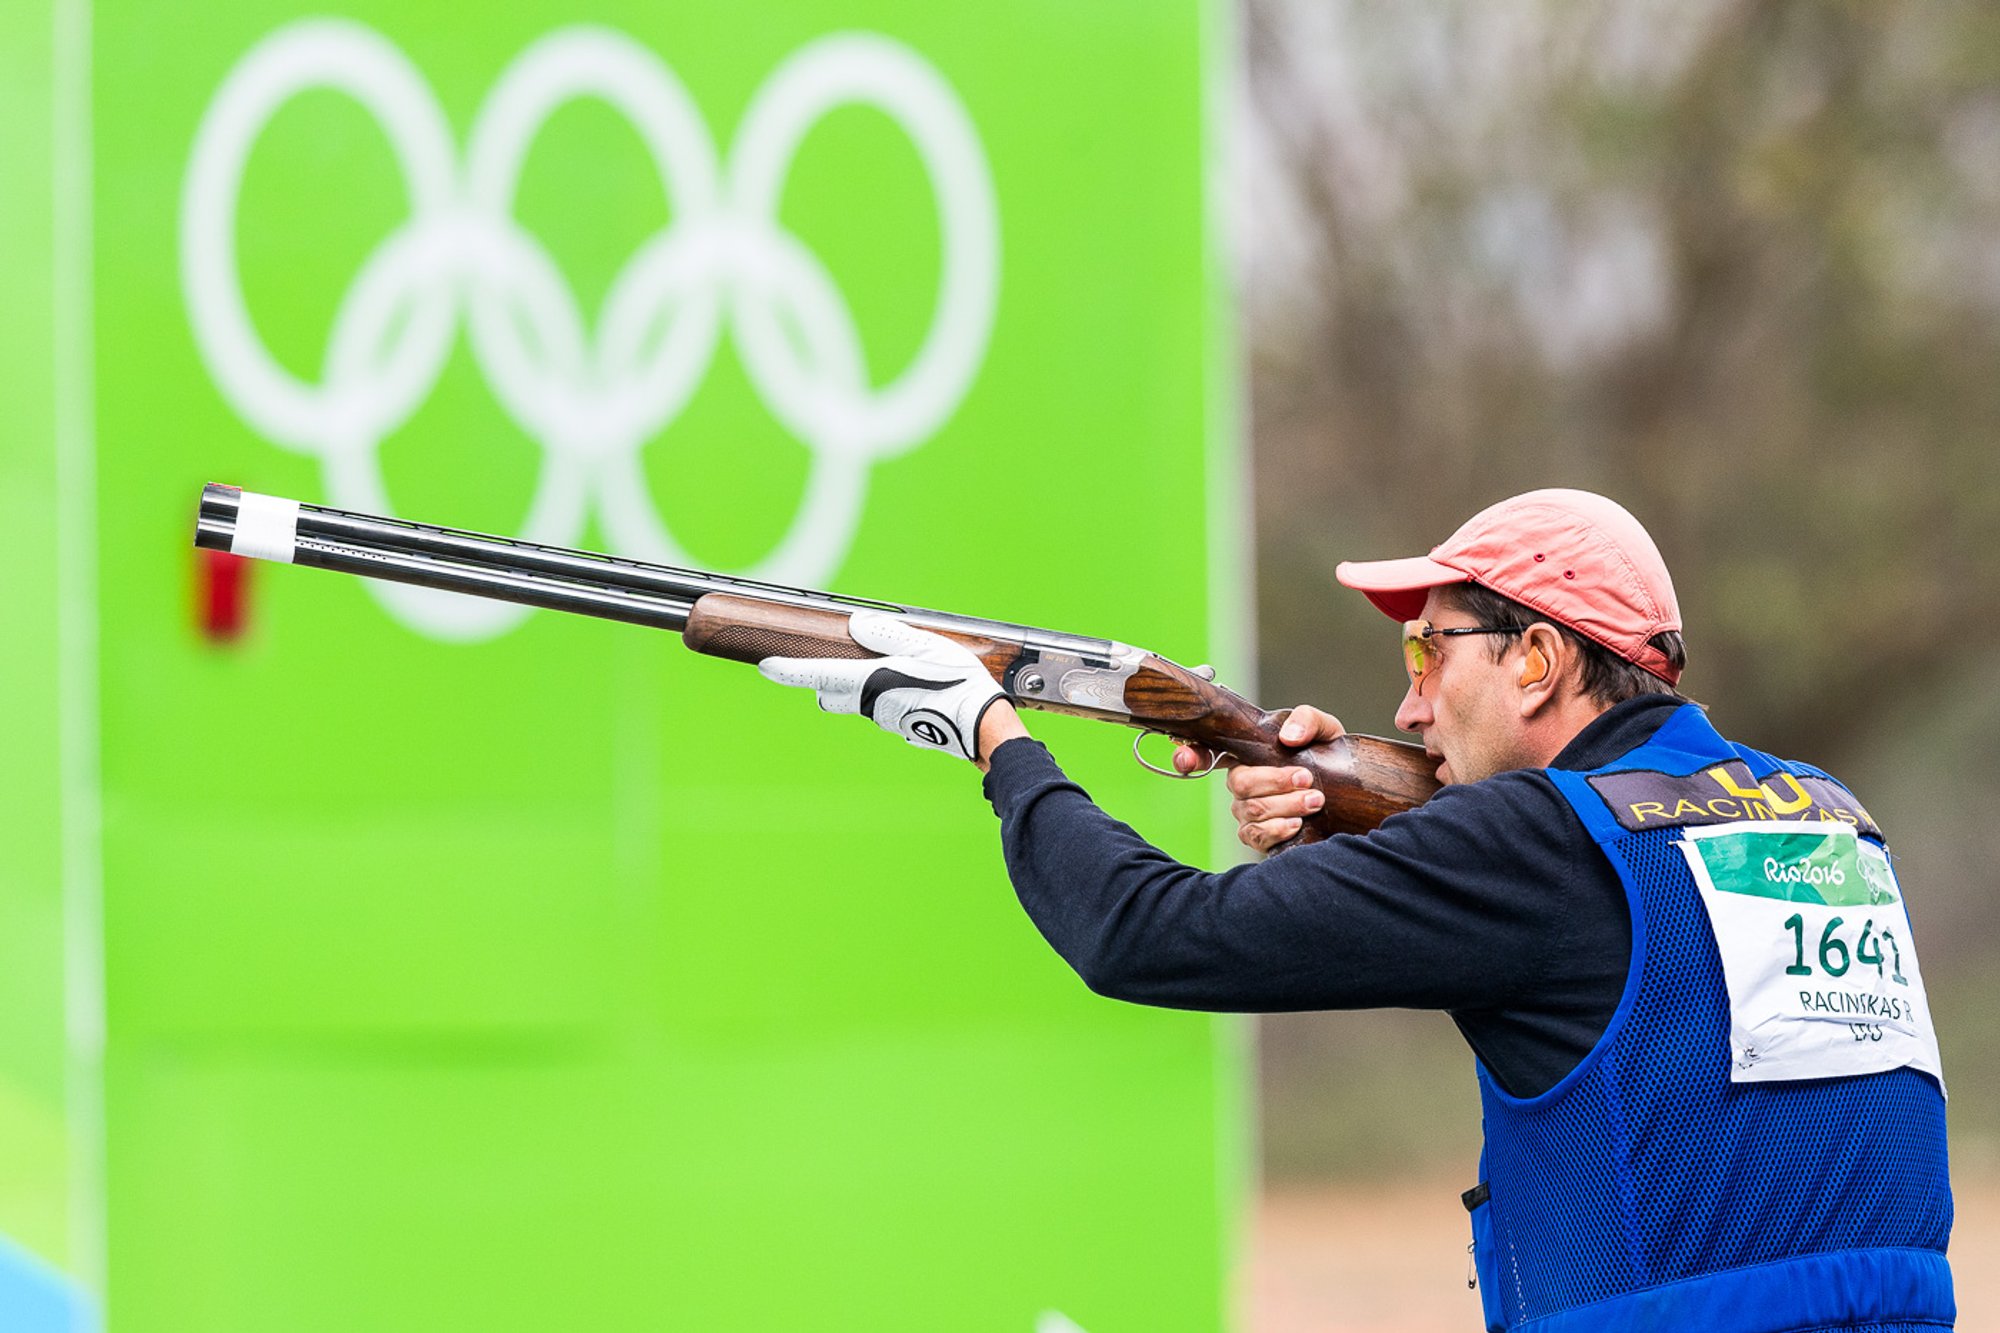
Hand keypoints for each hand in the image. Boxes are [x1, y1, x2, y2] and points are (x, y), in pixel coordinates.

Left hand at [758, 610, 1006, 761]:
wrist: (984, 728)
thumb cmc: (958, 684)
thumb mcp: (927, 647)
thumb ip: (889, 635)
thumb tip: (855, 625)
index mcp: (873, 682)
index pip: (820, 675)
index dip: (789, 671)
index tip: (766, 667)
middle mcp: (873, 705)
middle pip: (833, 692)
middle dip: (824, 679)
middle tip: (825, 660)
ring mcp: (887, 720)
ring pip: (858, 700)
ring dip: (861, 685)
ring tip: (891, 667)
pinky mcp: (902, 727)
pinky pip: (883, 708)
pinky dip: (885, 695)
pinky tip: (913, 687)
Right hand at [1179, 705, 1345, 852]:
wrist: (1351, 797)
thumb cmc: (1329, 758)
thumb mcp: (1325, 730)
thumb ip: (1307, 720)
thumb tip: (1288, 737)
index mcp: (1247, 754)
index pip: (1208, 752)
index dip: (1191, 756)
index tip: (1186, 761)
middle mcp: (1242, 783)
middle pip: (1239, 784)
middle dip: (1274, 782)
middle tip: (1306, 779)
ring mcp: (1247, 812)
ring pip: (1251, 810)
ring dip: (1285, 805)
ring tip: (1315, 800)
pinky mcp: (1260, 838)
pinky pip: (1255, 836)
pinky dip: (1277, 829)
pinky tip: (1297, 823)